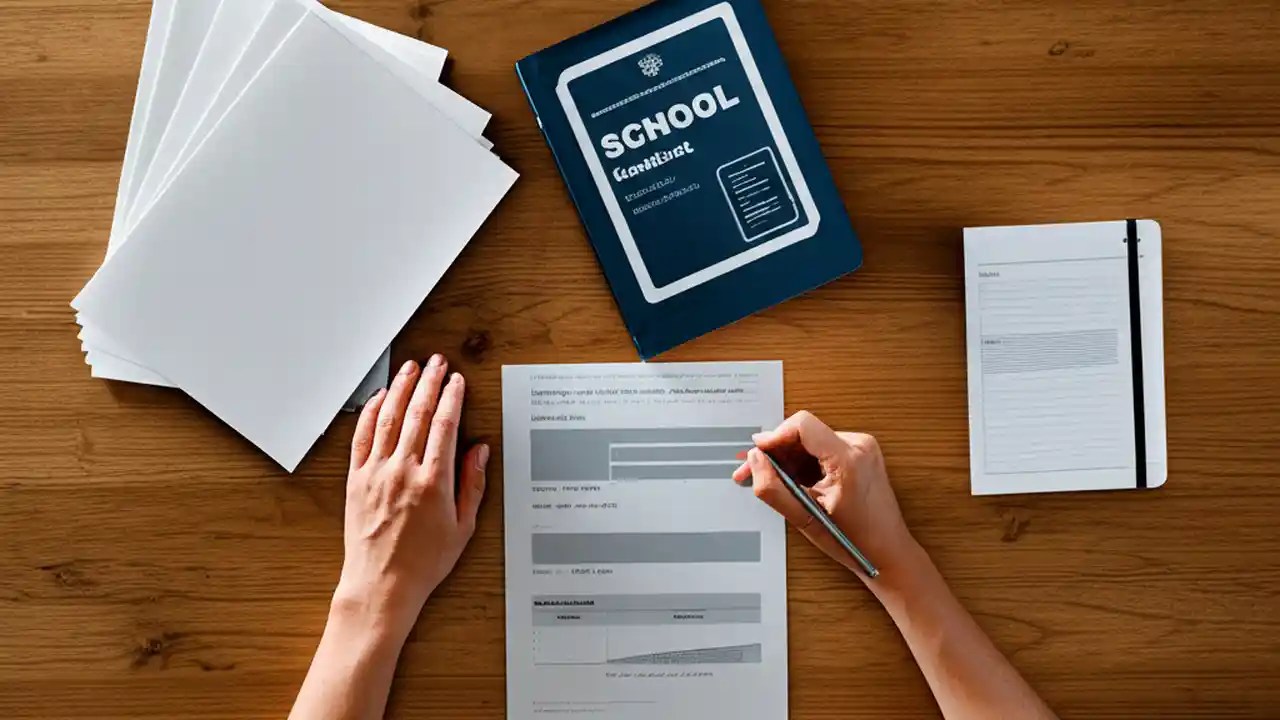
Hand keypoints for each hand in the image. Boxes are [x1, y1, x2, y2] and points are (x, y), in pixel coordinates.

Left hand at [332, 354, 488, 642]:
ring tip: (411, 368)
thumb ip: (473, 485)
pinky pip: (361, 436)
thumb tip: (479, 452)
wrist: (380, 585)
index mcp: (434, 482)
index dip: (453, 398)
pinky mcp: (355, 479)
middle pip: (418, 413)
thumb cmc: (423, 563)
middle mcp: (403, 472)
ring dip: (401, 388)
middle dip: (430, 382)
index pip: (445, 426)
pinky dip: (370, 412)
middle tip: (438, 362)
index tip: (458, 382)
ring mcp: (376, 473)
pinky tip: (379, 398)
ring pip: (389, 418)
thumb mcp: (463, 527)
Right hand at [733, 411, 916, 583]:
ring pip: (810, 440)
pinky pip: (822, 448)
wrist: (888, 551)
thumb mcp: (805, 518)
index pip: (802, 425)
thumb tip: (756, 461)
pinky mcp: (860, 453)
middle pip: (804, 432)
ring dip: (788, 458)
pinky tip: (794, 482)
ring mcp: (862, 448)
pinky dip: (804, 462)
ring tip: (773, 481)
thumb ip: (773, 488)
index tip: (757, 452)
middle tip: (753, 471)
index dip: (773, 436)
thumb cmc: (857, 541)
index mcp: (849, 460)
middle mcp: (859, 446)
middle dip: (775, 451)